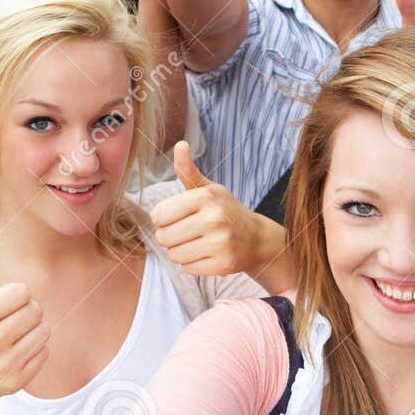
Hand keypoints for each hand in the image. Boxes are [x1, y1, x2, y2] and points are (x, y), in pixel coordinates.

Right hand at [0, 249, 48, 408]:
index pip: (21, 292)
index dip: (17, 294)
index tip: (7, 302)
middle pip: (35, 310)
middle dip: (28, 309)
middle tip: (14, 317)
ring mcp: (4, 365)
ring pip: (44, 331)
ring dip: (35, 327)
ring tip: (18, 332)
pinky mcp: (16, 382)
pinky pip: (45, 353)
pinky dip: (36, 348)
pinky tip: (19, 350)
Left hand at [150, 142, 283, 280]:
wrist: (256, 238)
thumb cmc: (225, 211)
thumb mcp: (208, 188)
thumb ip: (188, 170)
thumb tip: (180, 145)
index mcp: (205, 197)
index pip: (159, 216)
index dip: (163, 218)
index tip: (176, 217)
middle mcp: (214, 219)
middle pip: (164, 237)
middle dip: (170, 237)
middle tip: (186, 232)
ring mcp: (220, 244)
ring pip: (174, 255)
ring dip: (179, 252)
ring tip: (196, 243)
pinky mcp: (223, 265)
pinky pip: (188, 268)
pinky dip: (192, 264)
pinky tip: (205, 254)